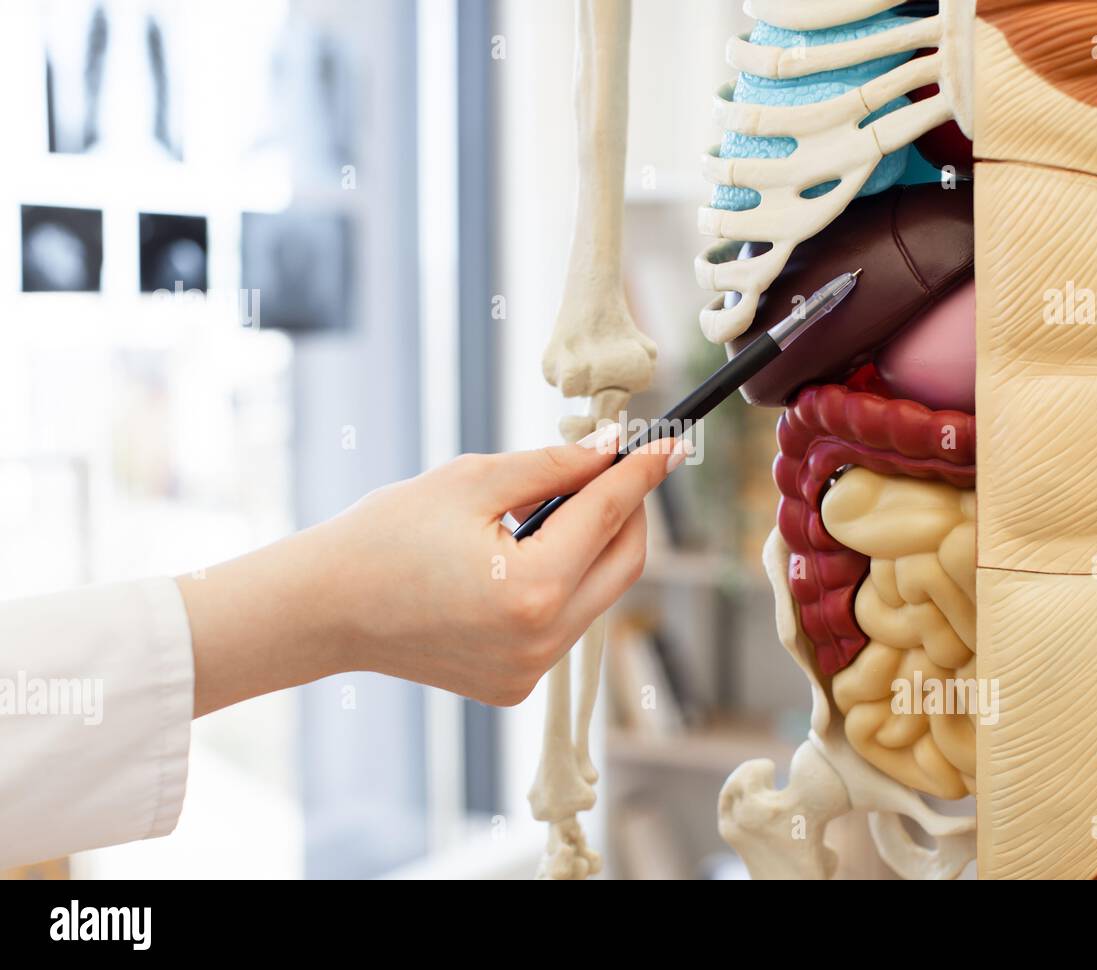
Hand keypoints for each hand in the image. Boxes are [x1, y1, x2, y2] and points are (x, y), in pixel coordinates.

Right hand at [179, 427, 687, 715]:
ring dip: (592, 548)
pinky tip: (522, 557)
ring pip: (596, 595)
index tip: (673, 443)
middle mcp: (541, 640)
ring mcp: (529, 671)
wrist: (326, 608)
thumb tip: (612, 450)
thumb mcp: (472, 481)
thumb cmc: (387, 534)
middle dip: (629, 511)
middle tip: (619, 469)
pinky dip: (560, 584)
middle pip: (623, 564)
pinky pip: (562, 624)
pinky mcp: (514, 686)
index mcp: (532, 587)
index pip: (610, 514)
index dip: (643, 471)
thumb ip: (555, 465)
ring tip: (555, 508)